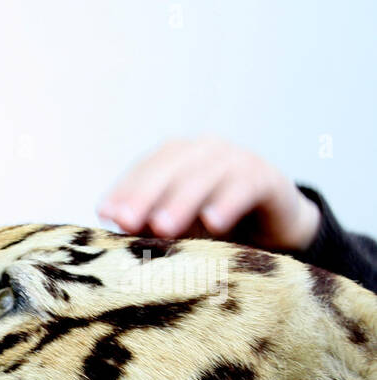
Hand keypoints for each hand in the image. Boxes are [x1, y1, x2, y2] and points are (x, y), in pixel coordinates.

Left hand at [98, 137, 320, 250]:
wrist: (274, 228)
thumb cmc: (213, 226)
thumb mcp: (176, 226)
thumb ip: (148, 220)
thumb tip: (116, 220)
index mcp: (177, 157)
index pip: (145, 168)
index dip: (125, 189)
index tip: (105, 213)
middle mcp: (205, 150)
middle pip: (171, 167)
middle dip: (146, 194)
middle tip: (127, 221)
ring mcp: (238, 160)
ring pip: (206, 174)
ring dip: (183, 200)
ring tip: (163, 227)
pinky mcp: (268, 178)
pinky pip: (246, 186)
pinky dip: (228, 202)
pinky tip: (214, 223)